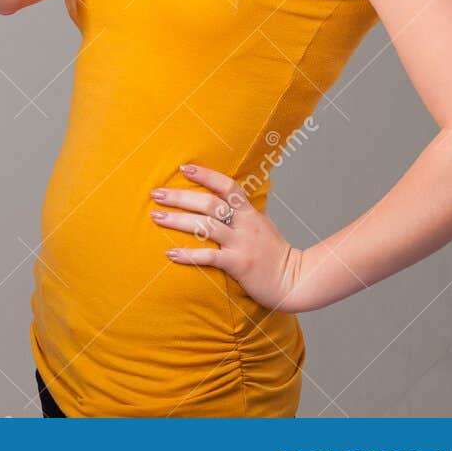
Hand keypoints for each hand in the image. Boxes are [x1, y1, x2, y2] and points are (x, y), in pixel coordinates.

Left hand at [151, 162, 308, 312]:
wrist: (295, 281)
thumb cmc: (275, 252)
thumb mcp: (263, 224)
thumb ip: (246, 209)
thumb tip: (231, 194)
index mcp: (250, 213)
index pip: (227, 186)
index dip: (206, 175)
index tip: (183, 168)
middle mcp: (245, 224)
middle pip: (210, 203)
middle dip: (181, 197)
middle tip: (156, 194)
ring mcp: (242, 244)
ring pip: (207, 226)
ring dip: (178, 221)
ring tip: (156, 217)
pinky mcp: (239, 264)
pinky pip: (210, 257)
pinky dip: (189, 254)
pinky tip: (171, 253)